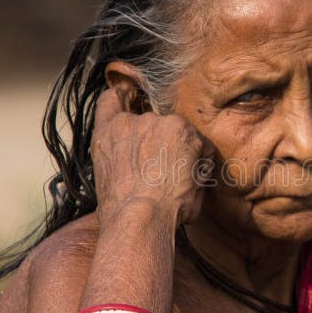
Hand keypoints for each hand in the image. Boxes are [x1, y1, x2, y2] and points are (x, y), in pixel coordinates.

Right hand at [91, 87, 212, 226]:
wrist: (138, 216)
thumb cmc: (124, 211)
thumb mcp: (110, 178)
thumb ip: (124, 157)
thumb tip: (143, 162)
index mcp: (107, 134)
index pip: (113, 100)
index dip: (126, 96)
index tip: (134, 97)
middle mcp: (131, 122)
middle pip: (157, 125)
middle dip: (166, 146)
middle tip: (168, 176)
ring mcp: (158, 122)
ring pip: (182, 136)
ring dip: (185, 155)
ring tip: (178, 184)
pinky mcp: (182, 130)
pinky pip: (203, 146)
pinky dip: (203, 163)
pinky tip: (192, 182)